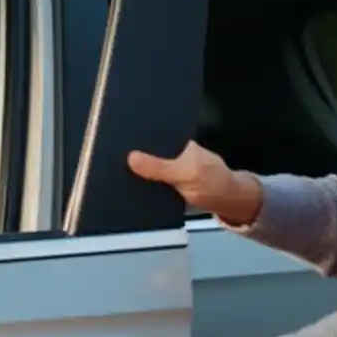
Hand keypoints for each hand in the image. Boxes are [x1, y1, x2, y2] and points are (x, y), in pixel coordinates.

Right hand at [127, 140, 262, 225]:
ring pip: (143, 167)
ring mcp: (164, 168)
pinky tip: (126, 187)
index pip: (150, 134)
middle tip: (110, 159)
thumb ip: (160, 167)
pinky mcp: (161, 183)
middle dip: (129, 155)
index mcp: (176, 141)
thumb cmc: (213, 182)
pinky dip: (139, 185)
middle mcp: (168, 152)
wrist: (226, 202)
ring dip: (133, 172)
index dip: (134, 135)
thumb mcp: (186, 174)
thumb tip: (131, 158)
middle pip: (144, 151)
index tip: (114, 138)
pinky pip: (146, 182)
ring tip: (114, 172)